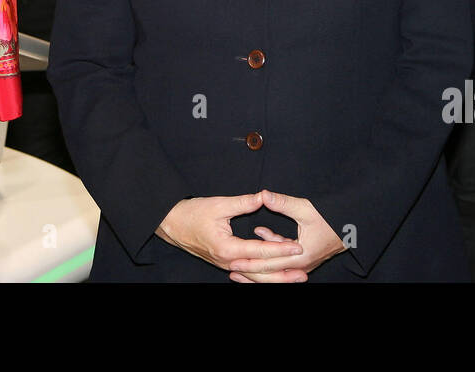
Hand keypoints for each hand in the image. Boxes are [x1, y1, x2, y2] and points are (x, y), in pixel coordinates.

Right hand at [155, 194, 300, 271]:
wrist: (171, 224)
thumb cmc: (192, 213)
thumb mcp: (219, 204)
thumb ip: (244, 202)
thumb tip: (264, 196)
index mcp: (227, 248)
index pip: (260, 251)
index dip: (280, 249)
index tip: (298, 247)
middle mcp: (227, 262)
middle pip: (260, 272)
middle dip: (283, 273)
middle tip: (303, 272)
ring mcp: (225, 265)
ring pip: (254, 276)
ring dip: (275, 278)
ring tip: (295, 277)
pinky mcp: (224, 263)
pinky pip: (247, 273)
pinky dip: (262, 276)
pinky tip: (274, 275)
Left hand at [227, 189, 346, 282]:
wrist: (353, 224)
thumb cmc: (332, 217)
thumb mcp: (306, 209)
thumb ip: (283, 203)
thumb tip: (263, 194)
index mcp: (301, 256)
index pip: (270, 264)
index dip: (250, 263)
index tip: (233, 261)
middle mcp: (301, 264)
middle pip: (271, 271)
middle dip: (251, 271)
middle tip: (231, 268)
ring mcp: (304, 263)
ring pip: (277, 268)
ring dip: (259, 264)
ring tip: (240, 262)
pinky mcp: (304, 256)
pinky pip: (284, 258)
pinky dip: (271, 250)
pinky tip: (260, 233)